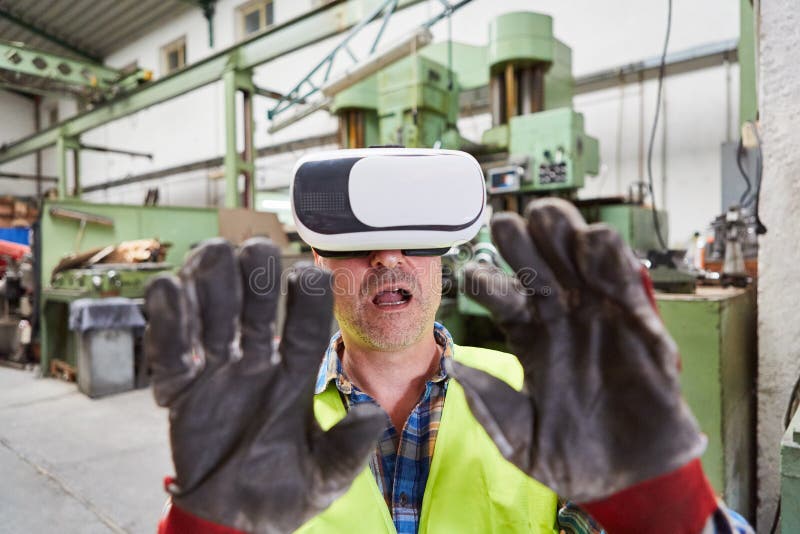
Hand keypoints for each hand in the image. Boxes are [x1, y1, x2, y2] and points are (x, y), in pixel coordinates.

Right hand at [144, 238, 383, 532]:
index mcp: (298, 368)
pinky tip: (176, 325)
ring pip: (209, 289)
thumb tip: (374, 415)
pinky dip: (166, 313)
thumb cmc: (282, 493)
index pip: (308, 308)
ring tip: (213, 315)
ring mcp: (215, 362)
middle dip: (254, 267)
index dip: (308, 285)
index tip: (303, 281)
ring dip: (210, 283)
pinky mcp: (177, 381)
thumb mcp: (324, 477)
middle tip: (252, 284)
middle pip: (255, 280)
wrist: (229, 522)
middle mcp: (258, 353)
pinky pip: (165, 332)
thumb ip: (348, 448)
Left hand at [447, 198, 704, 501]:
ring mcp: (596, 310)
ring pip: (572, 248)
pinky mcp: (635, 316)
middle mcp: (558, 314)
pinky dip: (605, 250)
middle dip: (517, 234)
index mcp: (526, 336)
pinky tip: (590, 244)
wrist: (635, 476)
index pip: (496, 291)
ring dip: (559, 227)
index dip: (482, 278)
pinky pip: (620, 269)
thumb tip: (453, 366)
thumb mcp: (522, 440)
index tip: (476, 282)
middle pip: (531, 256)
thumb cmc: (575, 460)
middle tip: (509, 227)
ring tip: (549, 225)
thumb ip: (491, 405)